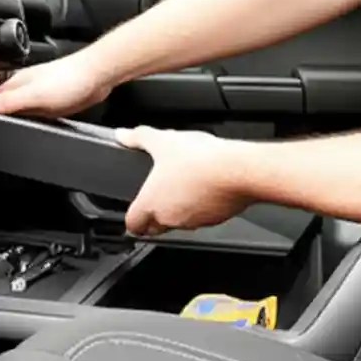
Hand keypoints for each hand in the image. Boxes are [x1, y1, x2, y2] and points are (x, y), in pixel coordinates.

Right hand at [0, 52, 113, 117]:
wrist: (99, 74)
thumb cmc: (71, 78)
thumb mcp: (35, 95)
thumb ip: (9, 102)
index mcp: (18, 82)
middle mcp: (29, 85)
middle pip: (7, 102)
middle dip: (1, 113)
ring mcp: (42, 92)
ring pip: (24, 107)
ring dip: (19, 116)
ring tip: (14, 126)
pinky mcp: (56, 99)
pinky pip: (39, 111)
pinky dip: (36, 118)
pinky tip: (39, 124)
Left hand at [116, 126, 252, 236]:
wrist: (236, 171)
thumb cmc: (199, 160)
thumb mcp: (162, 141)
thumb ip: (139, 138)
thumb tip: (123, 135)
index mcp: (151, 204)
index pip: (133, 225)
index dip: (134, 220)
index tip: (136, 213)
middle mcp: (170, 218)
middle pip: (156, 226)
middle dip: (157, 215)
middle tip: (162, 194)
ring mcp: (193, 222)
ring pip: (180, 222)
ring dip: (181, 209)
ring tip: (187, 183)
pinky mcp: (215, 220)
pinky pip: (204, 218)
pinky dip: (203, 207)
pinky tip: (208, 186)